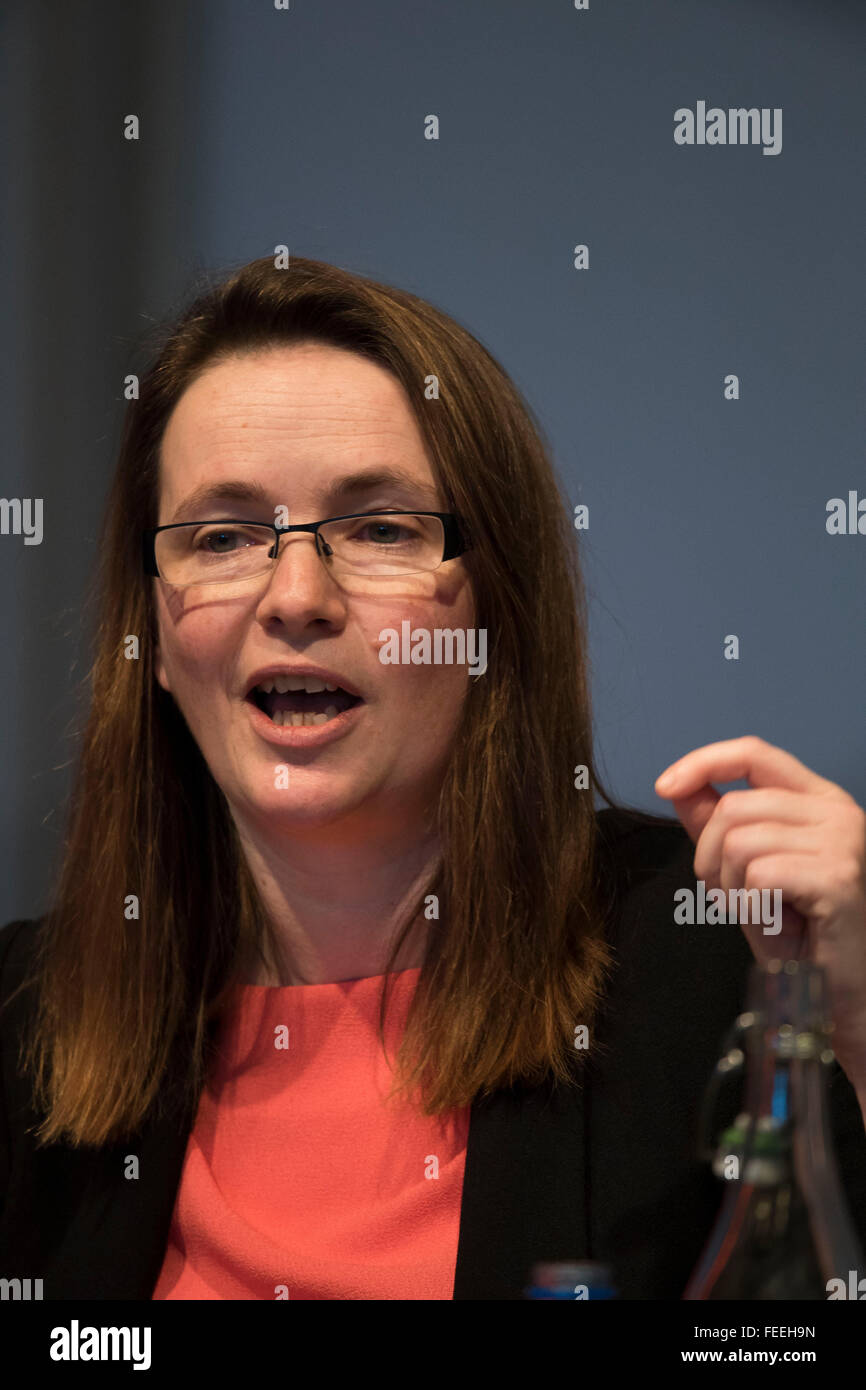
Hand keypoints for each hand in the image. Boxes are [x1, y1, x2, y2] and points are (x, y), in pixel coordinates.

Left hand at [654, 736, 865, 1090]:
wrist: (841, 993)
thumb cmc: (801, 935)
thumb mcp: (746, 872)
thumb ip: (716, 825)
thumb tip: (678, 785)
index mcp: (817, 799)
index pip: (753, 753)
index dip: (703, 762)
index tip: (664, 786)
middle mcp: (837, 810)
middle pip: (733, 807)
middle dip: (710, 859)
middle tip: (737, 900)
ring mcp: (843, 841)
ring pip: (739, 842)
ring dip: (732, 889)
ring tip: (764, 915)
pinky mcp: (839, 876)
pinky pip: (758, 876)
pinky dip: (753, 909)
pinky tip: (781, 928)